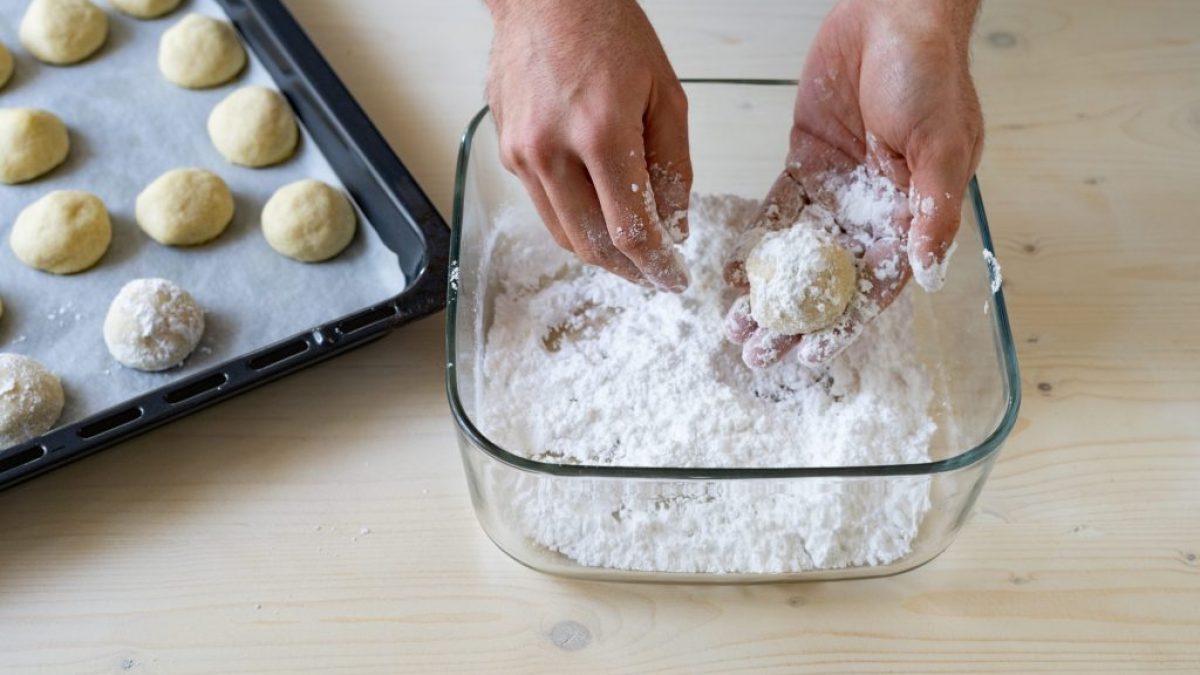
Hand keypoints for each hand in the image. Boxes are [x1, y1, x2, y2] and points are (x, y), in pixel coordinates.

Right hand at [485, 0, 691, 291]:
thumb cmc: (609, 31)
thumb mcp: (665, 94)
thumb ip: (673, 166)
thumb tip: (675, 227)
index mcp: (601, 134)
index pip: (630, 231)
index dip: (657, 266)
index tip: (674, 279)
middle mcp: (552, 150)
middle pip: (592, 245)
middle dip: (629, 270)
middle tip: (654, 274)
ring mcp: (522, 154)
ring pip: (563, 234)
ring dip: (599, 252)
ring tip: (630, 250)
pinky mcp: (507, 152)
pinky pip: (544, 204)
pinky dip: (574, 218)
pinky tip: (597, 208)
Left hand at [725, 0, 984, 367]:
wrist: (892, 17)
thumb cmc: (930, 76)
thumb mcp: (942, 146)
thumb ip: (933, 211)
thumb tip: (926, 273)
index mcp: (910, 218)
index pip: (874, 288)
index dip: (842, 326)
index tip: (807, 358)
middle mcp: (871, 214)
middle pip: (827, 284)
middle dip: (792, 322)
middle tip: (756, 353)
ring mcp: (835, 193)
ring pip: (796, 257)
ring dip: (767, 294)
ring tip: (735, 326)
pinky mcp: (804, 166)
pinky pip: (776, 215)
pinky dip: (754, 246)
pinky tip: (731, 273)